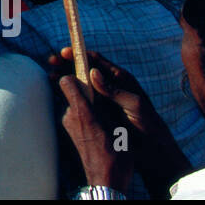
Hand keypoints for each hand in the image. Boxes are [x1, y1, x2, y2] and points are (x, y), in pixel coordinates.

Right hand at [50, 47, 189, 196]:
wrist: (154, 152)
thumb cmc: (149, 126)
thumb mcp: (135, 105)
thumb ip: (114, 89)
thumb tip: (92, 72)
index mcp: (121, 79)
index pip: (97, 61)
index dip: (80, 54)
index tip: (64, 53)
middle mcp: (110, 87)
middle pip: (85, 70)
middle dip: (67, 64)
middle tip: (52, 62)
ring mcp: (103, 100)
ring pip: (81, 84)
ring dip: (65, 78)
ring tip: (50, 76)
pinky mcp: (100, 113)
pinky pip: (82, 100)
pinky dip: (69, 95)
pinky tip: (58, 95)